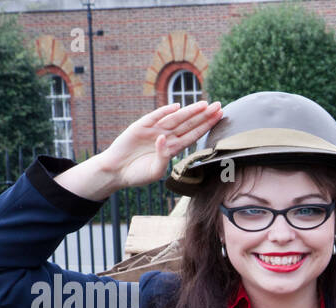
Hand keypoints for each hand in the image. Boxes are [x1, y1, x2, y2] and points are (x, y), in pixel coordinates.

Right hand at [100, 100, 223, 190]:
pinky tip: (176, 106)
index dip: (206, 126)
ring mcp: (153, 130)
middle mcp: (165, 136)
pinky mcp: (139, 127)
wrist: (116, 172)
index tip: (219, 118)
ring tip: (204, 104)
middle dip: (203, 115)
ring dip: (189, 111)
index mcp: (172, 147)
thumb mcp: (155, 171)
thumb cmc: (137, 174)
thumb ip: (163, 158)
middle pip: (188, 124)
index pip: (193, 135)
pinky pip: (153, 118)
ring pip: (175, 118)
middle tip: (219, 105)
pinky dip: (163, 112)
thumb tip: (164, 139)